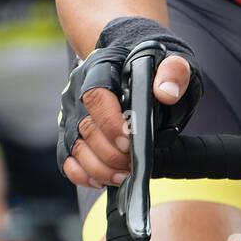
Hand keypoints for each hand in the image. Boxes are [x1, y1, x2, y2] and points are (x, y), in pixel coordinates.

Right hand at [60, 55, 191, 189]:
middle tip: (132, 165)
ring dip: (99, 168)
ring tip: (123, 177)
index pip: (96, 97)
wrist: (131, 60)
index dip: (110, 122)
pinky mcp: (72, 135)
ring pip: (76, 147)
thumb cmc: (152, 64)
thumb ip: (173, 71)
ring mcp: (73, 116)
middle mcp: (79, 93)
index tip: (130, 141)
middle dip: (110, 153)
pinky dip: (81, 175)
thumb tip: (166, 92)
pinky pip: (67, 159)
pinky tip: (102, 181)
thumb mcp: (170, 59)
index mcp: (101, 71)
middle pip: (86, 128)